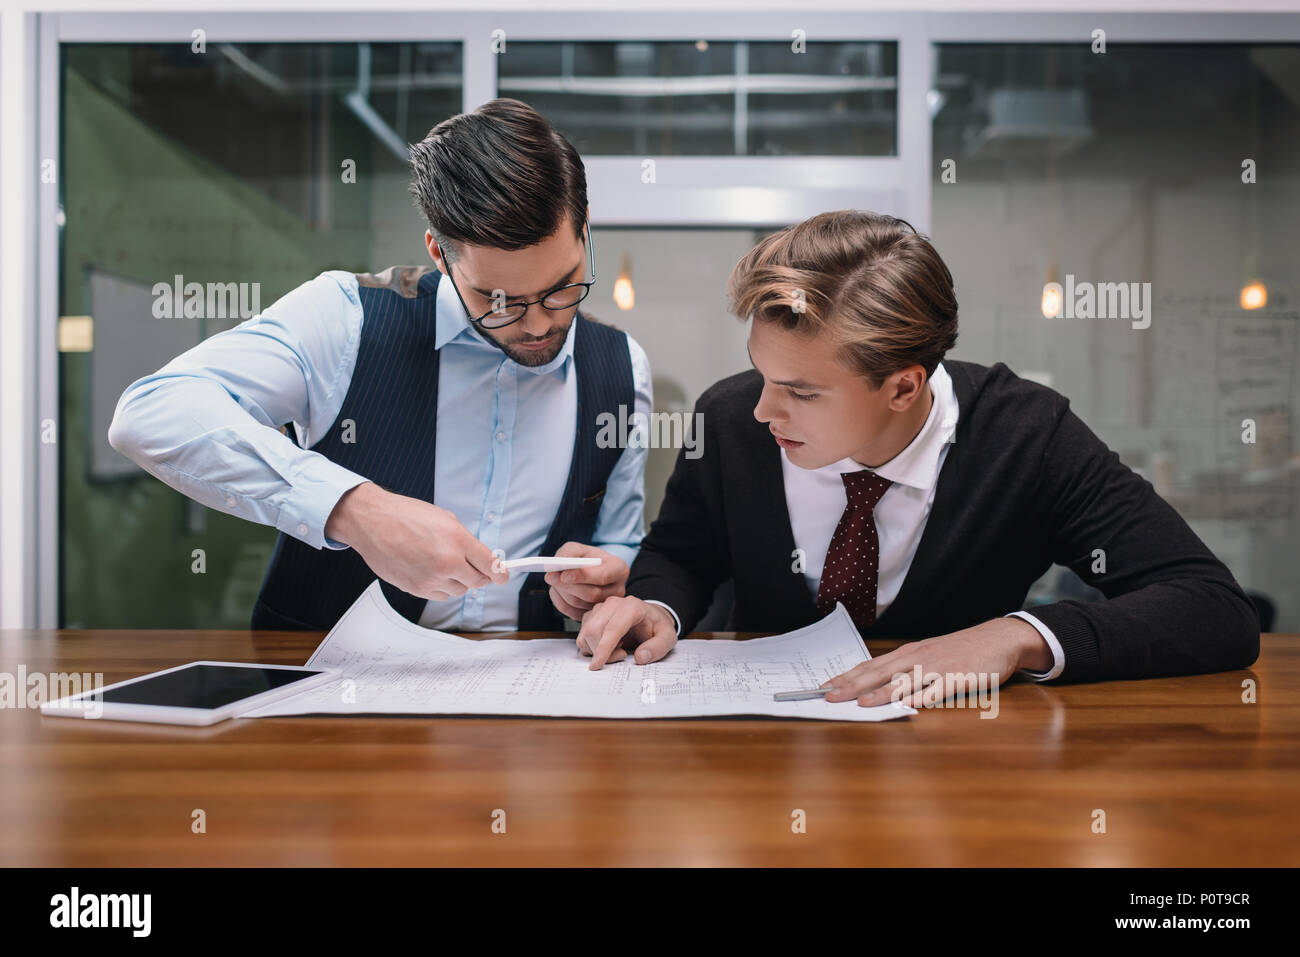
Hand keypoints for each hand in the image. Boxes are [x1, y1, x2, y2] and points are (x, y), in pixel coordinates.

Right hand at [325, 481, 508, 600]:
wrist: (372, 522)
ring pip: (458, 591)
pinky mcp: (416, 589)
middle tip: (472, 567)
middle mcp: (447, 562)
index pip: (490, 565)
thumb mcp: (445, 518)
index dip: (500, 573)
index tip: (503, 576)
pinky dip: (440, 587)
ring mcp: (430, 578)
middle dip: (478, 575)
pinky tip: (430, 571)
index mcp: (458, 540)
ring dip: (457, 581)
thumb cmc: (405, 515)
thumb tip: (481, 558)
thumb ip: (465, 540)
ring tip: (442, 563)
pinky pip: (439, 595)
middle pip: (477, 582)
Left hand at [544, 542, 628, 620]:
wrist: (591, 571)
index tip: (564, 575)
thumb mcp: (579, 548)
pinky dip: (560, 601)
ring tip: (553, 580)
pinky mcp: (594, 616)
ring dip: (562, 592)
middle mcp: (618, 590)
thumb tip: (556, 565)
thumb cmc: (587, 558)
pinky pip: (573, 613)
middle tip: (549, 576)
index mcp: (619, 570)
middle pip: (592, 594)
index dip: (582, 576)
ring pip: (580, 604)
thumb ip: (569, 552)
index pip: (602, 576)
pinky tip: (557, 590)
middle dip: (568, 586)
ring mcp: (607, 606)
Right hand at [575, 595, 677, 669]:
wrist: (650, 617)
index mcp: (632, 606)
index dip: (604, 648)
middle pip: (594, 630)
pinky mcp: (592, 615)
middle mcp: (613, 604)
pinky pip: (583, 636)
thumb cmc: (656, 626)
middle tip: (622, 656)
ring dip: (596, 650)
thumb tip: (640, 657)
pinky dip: (591, 647)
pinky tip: (608, 645)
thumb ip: (658, 648)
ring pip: (586, 634)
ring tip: (618, 648)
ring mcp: (600, 608)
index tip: (597, 665)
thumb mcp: (668, 638)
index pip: (612, 628)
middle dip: (602, 652)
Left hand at [821, 617, 1048, 707]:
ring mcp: (937, 668)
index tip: (824, 686)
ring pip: (904, 682)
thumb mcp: (927, 655)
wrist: (997, 639)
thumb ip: (904, 669)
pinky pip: (936, 690)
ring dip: (881, 693)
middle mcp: (917, 659)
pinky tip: (907, 706)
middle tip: (829, 696)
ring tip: (860, 703)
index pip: (869, 665)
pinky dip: (920, 698)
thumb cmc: (958, 650)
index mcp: (907, 654)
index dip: (846, 677)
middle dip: (852, 685)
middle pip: (879, 673)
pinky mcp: (958, 678)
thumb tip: (875, 684)